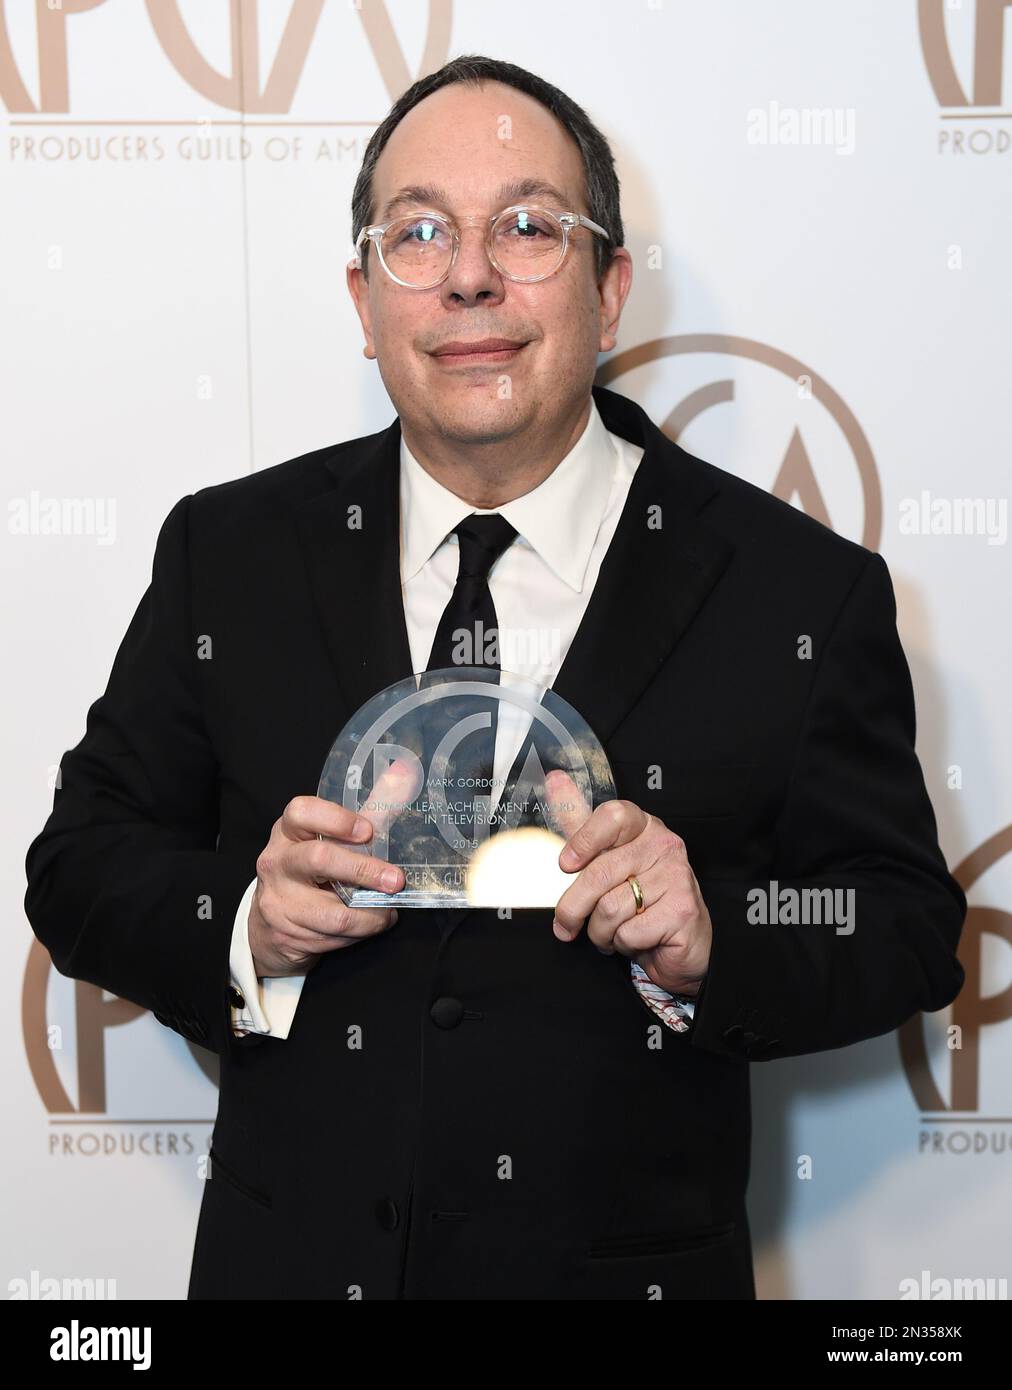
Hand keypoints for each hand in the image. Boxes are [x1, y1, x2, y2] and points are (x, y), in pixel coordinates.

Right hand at [248, 760, 418, 975]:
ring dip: (370, 916)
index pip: (301, 812)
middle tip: (396, 880)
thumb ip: (369, 809)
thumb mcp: (331, 837)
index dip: (336, 818)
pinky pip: (333, 937)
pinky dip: (358, 934)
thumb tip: (405, 772)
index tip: (367, 831)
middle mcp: (277, 862)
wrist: (269, 924)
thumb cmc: (310, 871)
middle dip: (364, 871)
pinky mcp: (286, 933)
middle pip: (319, 859)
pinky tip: (368, 925)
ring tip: (388, 911)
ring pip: (332, 913)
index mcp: (288, 831)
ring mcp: (278, 900)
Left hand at [551, 783, 711, 996]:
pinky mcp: (683, 910)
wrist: (678, 945)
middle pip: (600, 872)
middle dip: (573, 908)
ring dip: (601, 931)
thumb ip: (581, 824)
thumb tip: (555, 780)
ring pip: (610, 907)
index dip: (583, 840)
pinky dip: (622, 944)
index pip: (613, 816)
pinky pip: (630, 931)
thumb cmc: (640, 899)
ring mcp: (677, 876)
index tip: (565, 864)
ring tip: (611, 931)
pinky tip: (634, 940)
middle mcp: (665, 845)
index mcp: (644, 826)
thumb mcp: (608, 858)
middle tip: (566, 925)